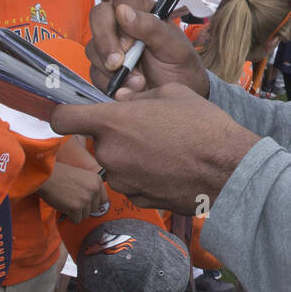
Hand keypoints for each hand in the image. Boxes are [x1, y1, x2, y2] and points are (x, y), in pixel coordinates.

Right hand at [36, 141, 106, 221]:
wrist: (46, 176)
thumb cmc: (60, 175)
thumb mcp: (82, 176)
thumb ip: (91, 188)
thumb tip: (95, 204)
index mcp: (97, 180)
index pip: (103, 200)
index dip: (93, 202)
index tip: (86, 201)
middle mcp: (94, 190)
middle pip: (94, 209)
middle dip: (84, 207)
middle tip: (73, 200)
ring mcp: (86, 199)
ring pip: (85, 215)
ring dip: (76, 212)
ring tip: (67, 201)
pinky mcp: (76, 208)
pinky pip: (76, 220)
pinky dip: (70, 216)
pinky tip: (64, 206)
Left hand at [51, 83, 259, 211]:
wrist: (228, 169)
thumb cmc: (202, 125)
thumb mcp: (170, 92)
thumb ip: (136, 97)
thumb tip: (122, 102)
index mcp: (112, 123)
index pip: (62, 118)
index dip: (64, 114)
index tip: (73, 112)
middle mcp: (109, 154)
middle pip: (95, 141)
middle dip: (113, 134)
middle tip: (143, 128)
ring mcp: (122, 180)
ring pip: (114, 162)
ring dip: (128, 155)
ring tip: (161, 148)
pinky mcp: (136, 199)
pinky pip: (130, 181)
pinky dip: (142, 174)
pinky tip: (167, 167)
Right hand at [88, 0, 209, 96]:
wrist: (177, 101)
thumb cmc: (181, 68)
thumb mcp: (174, 48)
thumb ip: (151, 27)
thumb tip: (122, 11)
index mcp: (144, 12)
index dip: (120, 15)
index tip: (130, 41)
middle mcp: (124, 26)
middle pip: (99, 16)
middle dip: (105, 41)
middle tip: (118, 63)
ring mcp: (111, 46)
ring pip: (93, 46)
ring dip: (111, 67)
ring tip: (138, 82)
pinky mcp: (103, 69)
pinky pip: (94, 72)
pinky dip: (109, 82)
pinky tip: (129, 89)